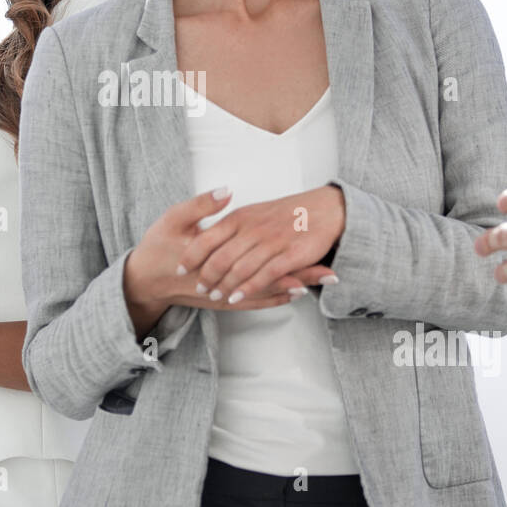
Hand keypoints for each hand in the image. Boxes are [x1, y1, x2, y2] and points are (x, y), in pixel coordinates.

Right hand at [124, 187, 334, 316]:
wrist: (145, 280)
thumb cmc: (158, 247)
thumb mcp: (173, 219)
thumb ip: (200, 205)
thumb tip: (227, 191)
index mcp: (213, 257)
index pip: (256, 257)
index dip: (285, 253)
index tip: (310, 244)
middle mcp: (223, 280)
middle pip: (269, 278)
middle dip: (300, 274)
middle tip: (330, 271)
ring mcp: (223, 294)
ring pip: (265, 293)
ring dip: (293, 288)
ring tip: (321, 282)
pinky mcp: (222, 300)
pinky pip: (254, 302)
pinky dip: (276, 298)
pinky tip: (295, 293)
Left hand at [178, 186, 344, 304]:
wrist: (326, 208)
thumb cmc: (287, 213)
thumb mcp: (253, 211)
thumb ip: (231, 225)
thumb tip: (205, 237)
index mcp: (240, 217)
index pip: (206, 238)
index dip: (191, 256)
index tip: (181, 268)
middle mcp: (253, 229)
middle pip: (219, 257)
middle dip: (206, 276)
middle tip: (199, 288)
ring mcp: (271, 242)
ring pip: (239, 269)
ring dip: (224, 286)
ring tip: (215, 295)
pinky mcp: (290, 255)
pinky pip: (263, 276)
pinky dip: (247, 289)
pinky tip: (237, 298)